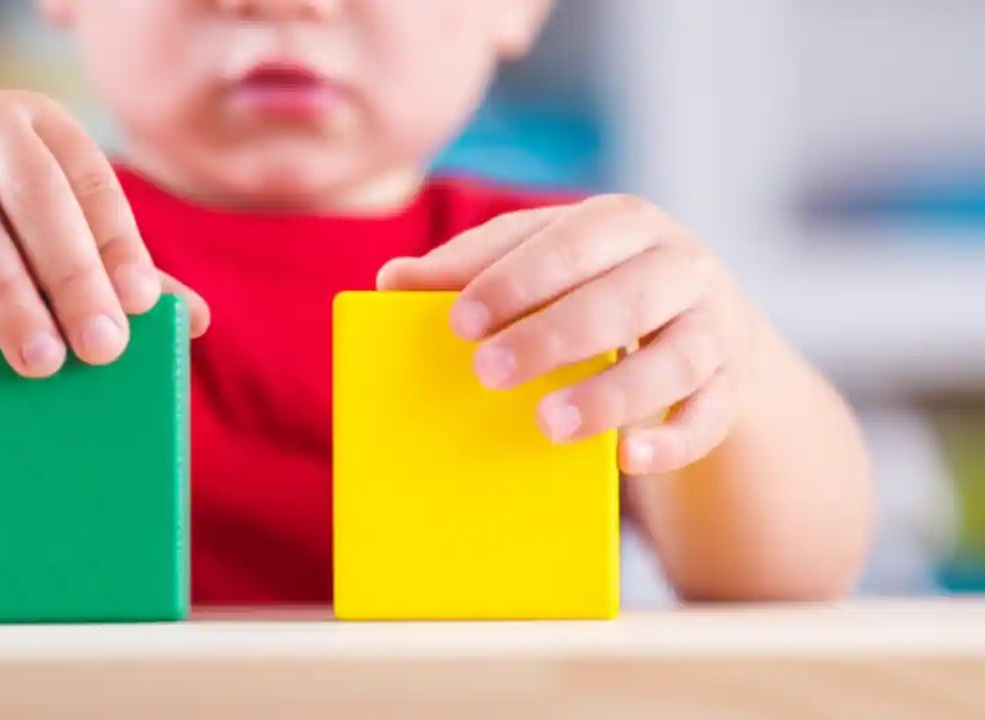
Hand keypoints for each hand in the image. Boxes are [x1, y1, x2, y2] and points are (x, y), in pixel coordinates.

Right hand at [0, 90, 209, 376]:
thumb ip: (119, 272)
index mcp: (46, 127)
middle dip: (71, 274)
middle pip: (32, 195)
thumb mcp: (59, 236)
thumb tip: (195, 320)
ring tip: (38, 363)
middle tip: (100, 350)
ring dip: (3, 295)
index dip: (116, 242)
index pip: (90, 181)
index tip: (140, 304)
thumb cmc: (3, 226)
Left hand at [377, 195, 751, 475]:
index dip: (514, 279)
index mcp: (622, 223)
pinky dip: (673, 439)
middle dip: (553, 335)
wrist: (705, 321)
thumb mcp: (543, 263)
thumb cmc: (598, 284)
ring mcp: (713, 325)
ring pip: (676, 359)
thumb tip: (391, 281)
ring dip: (611, 394)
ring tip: (548, 425)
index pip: (568, 242)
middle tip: (487, 373)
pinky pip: (712, 414)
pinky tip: (628, 457)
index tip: (459, 321)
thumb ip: (475, 267)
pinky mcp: (733, 383)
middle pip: (622, 298)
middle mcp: (678, 265)